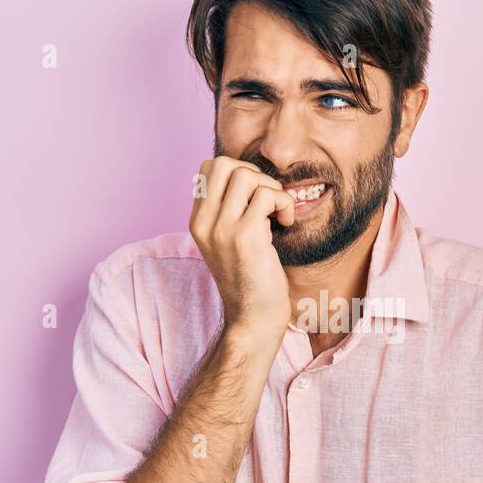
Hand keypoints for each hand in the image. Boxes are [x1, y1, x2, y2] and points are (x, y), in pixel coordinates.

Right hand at [190, 156, 295, 342]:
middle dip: (254, 173)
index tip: (254, 195)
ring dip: (272, 189)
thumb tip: (248, 175)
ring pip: (247, 175)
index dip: (238, 171)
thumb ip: (227, 210)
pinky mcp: (245, 237)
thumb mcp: (227, 241)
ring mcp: (222, 229)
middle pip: (225, 164)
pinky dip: (284, 204)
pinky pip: (268, 196)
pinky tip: (285, 224)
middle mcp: (203, 222)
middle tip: (267, 199)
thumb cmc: (249, 279)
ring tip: (277, 214)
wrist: (253, 318)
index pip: (209, 168)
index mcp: (197, 221)